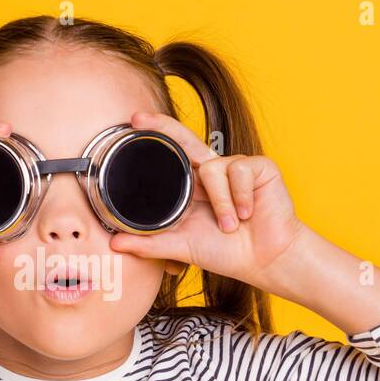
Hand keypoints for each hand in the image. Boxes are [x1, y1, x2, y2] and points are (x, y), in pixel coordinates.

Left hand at [108, 111, 305, 287]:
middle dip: (163, 127)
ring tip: (230, 226)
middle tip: (140, 119)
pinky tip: (248, 214)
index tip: (134, 120)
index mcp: (194, 186)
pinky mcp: (259, 168)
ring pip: (213, 170)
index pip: (171, 154)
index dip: (156, 134)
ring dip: (221, 204)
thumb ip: (149, 243)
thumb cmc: (226, 252)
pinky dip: (241, 198)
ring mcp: (236, 167)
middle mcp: (213, 171)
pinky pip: (240, 174)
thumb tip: (113, 244)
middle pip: (185, 140)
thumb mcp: (182, 246)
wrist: (265, 260)